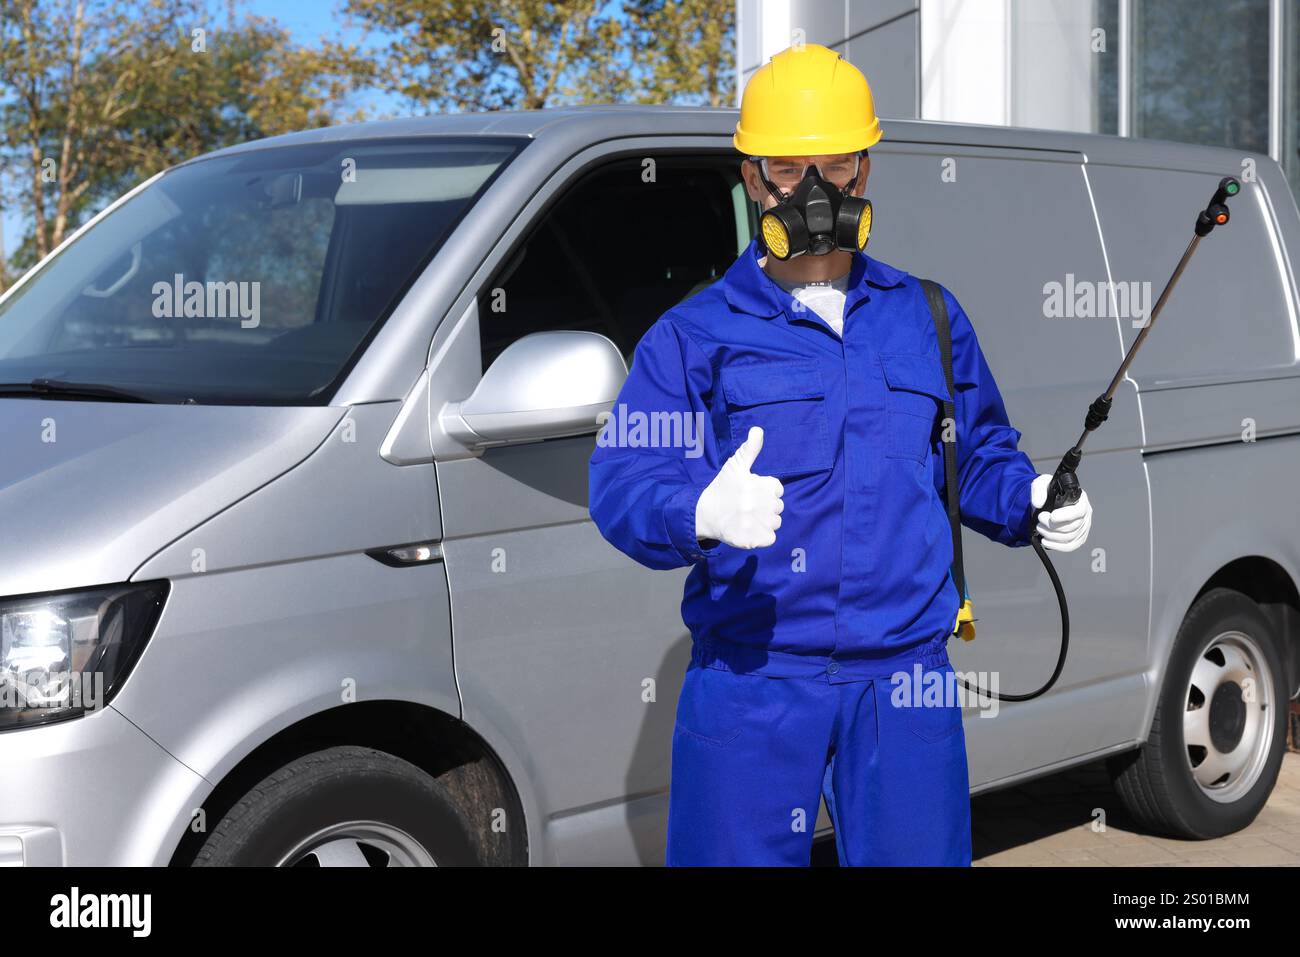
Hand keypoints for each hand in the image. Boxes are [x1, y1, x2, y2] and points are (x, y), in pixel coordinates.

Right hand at [695, 426, 784, 548]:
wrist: (704, 514)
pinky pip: (770, 538)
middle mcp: (762, 504)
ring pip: (775, 523)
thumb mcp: (735, 466)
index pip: (777, 489)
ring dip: (764, 522)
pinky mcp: (755, 540)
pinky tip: (748, 530)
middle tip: (745, 506)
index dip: (764, 491)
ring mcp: (759, 523)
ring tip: (746, 518)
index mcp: (762, 485)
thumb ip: (750, 448)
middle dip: (765, 507)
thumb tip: (758, 430)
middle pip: (777, 507)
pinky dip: (761, 537)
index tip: (750, 493)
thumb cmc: (722, 488)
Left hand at [1030, 473, 1092, 551]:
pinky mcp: (1078, 536)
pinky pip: (1071, 546)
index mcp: (1080, 499)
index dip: (1065, 516)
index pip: (1079, 511)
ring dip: (1051, 535)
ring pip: (1070, 537)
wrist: (1047, 502)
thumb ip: (1038, 490)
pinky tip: (1046, 541)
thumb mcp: (1041, 484)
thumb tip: (1038, 503)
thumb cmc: (1048, 491)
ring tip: (1040, 528)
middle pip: (1073, 526)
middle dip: (1052, 526)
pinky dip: (1058, 546)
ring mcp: (1083, 526)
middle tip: (1039, 521)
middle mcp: (1085, 513)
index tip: (1051, 517)